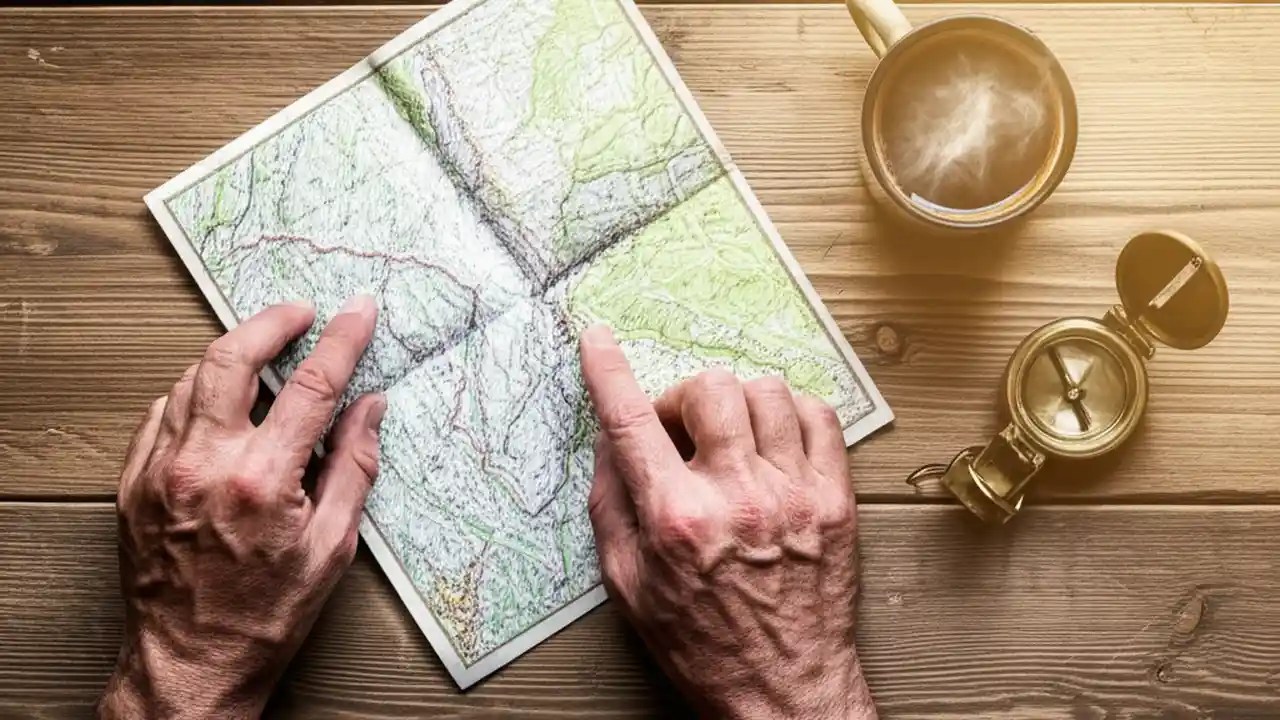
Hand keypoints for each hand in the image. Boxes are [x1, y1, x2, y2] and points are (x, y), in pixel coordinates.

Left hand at [98, 297, 384, 719]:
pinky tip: (217, 400)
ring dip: (231, 356)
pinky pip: (160, 413)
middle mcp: (203, 465)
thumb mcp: (333, 546)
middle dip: (271, 321)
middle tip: (300, 312)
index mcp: (262, 480)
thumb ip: (354, 466)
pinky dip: (193, 393)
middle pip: (232, 358)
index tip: (358, 313)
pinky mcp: (133, 483)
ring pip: (189, 378)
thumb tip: (370, 407)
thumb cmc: (265, 615)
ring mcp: (160, 471)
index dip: (341, 339)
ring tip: (264, 355)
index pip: (311, 385)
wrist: (191, 662)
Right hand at [579, 326, 876, 719]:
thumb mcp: (627, 586)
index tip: (596, 339)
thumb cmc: (701, 645)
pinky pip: (820, 416)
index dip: (608, 370)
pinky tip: (775, 442)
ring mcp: (793, 494)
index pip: (631, 420)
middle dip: (684, 398)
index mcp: (676, 519)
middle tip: (681, 432)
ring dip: (738, 404)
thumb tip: (612, 440)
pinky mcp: (836, 500)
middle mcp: (737, 497)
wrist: (784, 691)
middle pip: (709, 388)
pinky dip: (792, 414)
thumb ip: (612, 505)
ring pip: (767, 392)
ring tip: (732, 438)